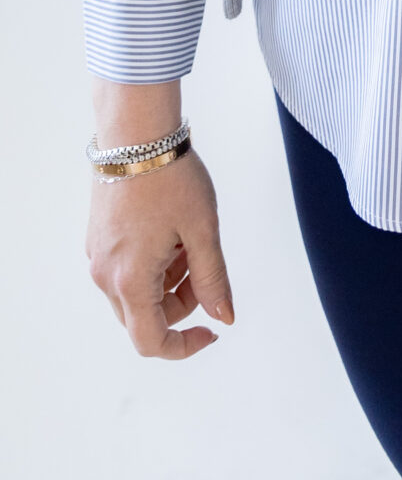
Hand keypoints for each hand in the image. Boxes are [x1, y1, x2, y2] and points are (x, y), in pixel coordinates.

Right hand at [87, 148, 232, 360]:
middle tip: (203, 262)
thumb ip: (213, 279)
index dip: (184, 345)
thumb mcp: (203, 230)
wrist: (137, 134)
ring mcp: (98, 257)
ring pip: (136, 293)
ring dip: (168, 281)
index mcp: (130, 281)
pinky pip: (126, 270)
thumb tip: (225, 316)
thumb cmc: (170, 178)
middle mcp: (105, 276)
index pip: (151, 341)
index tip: (211, 330)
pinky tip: (169, 230)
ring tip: (187, 237)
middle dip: (180, 302)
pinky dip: (152, 264)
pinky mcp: (98, 240)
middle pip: (145, 318)